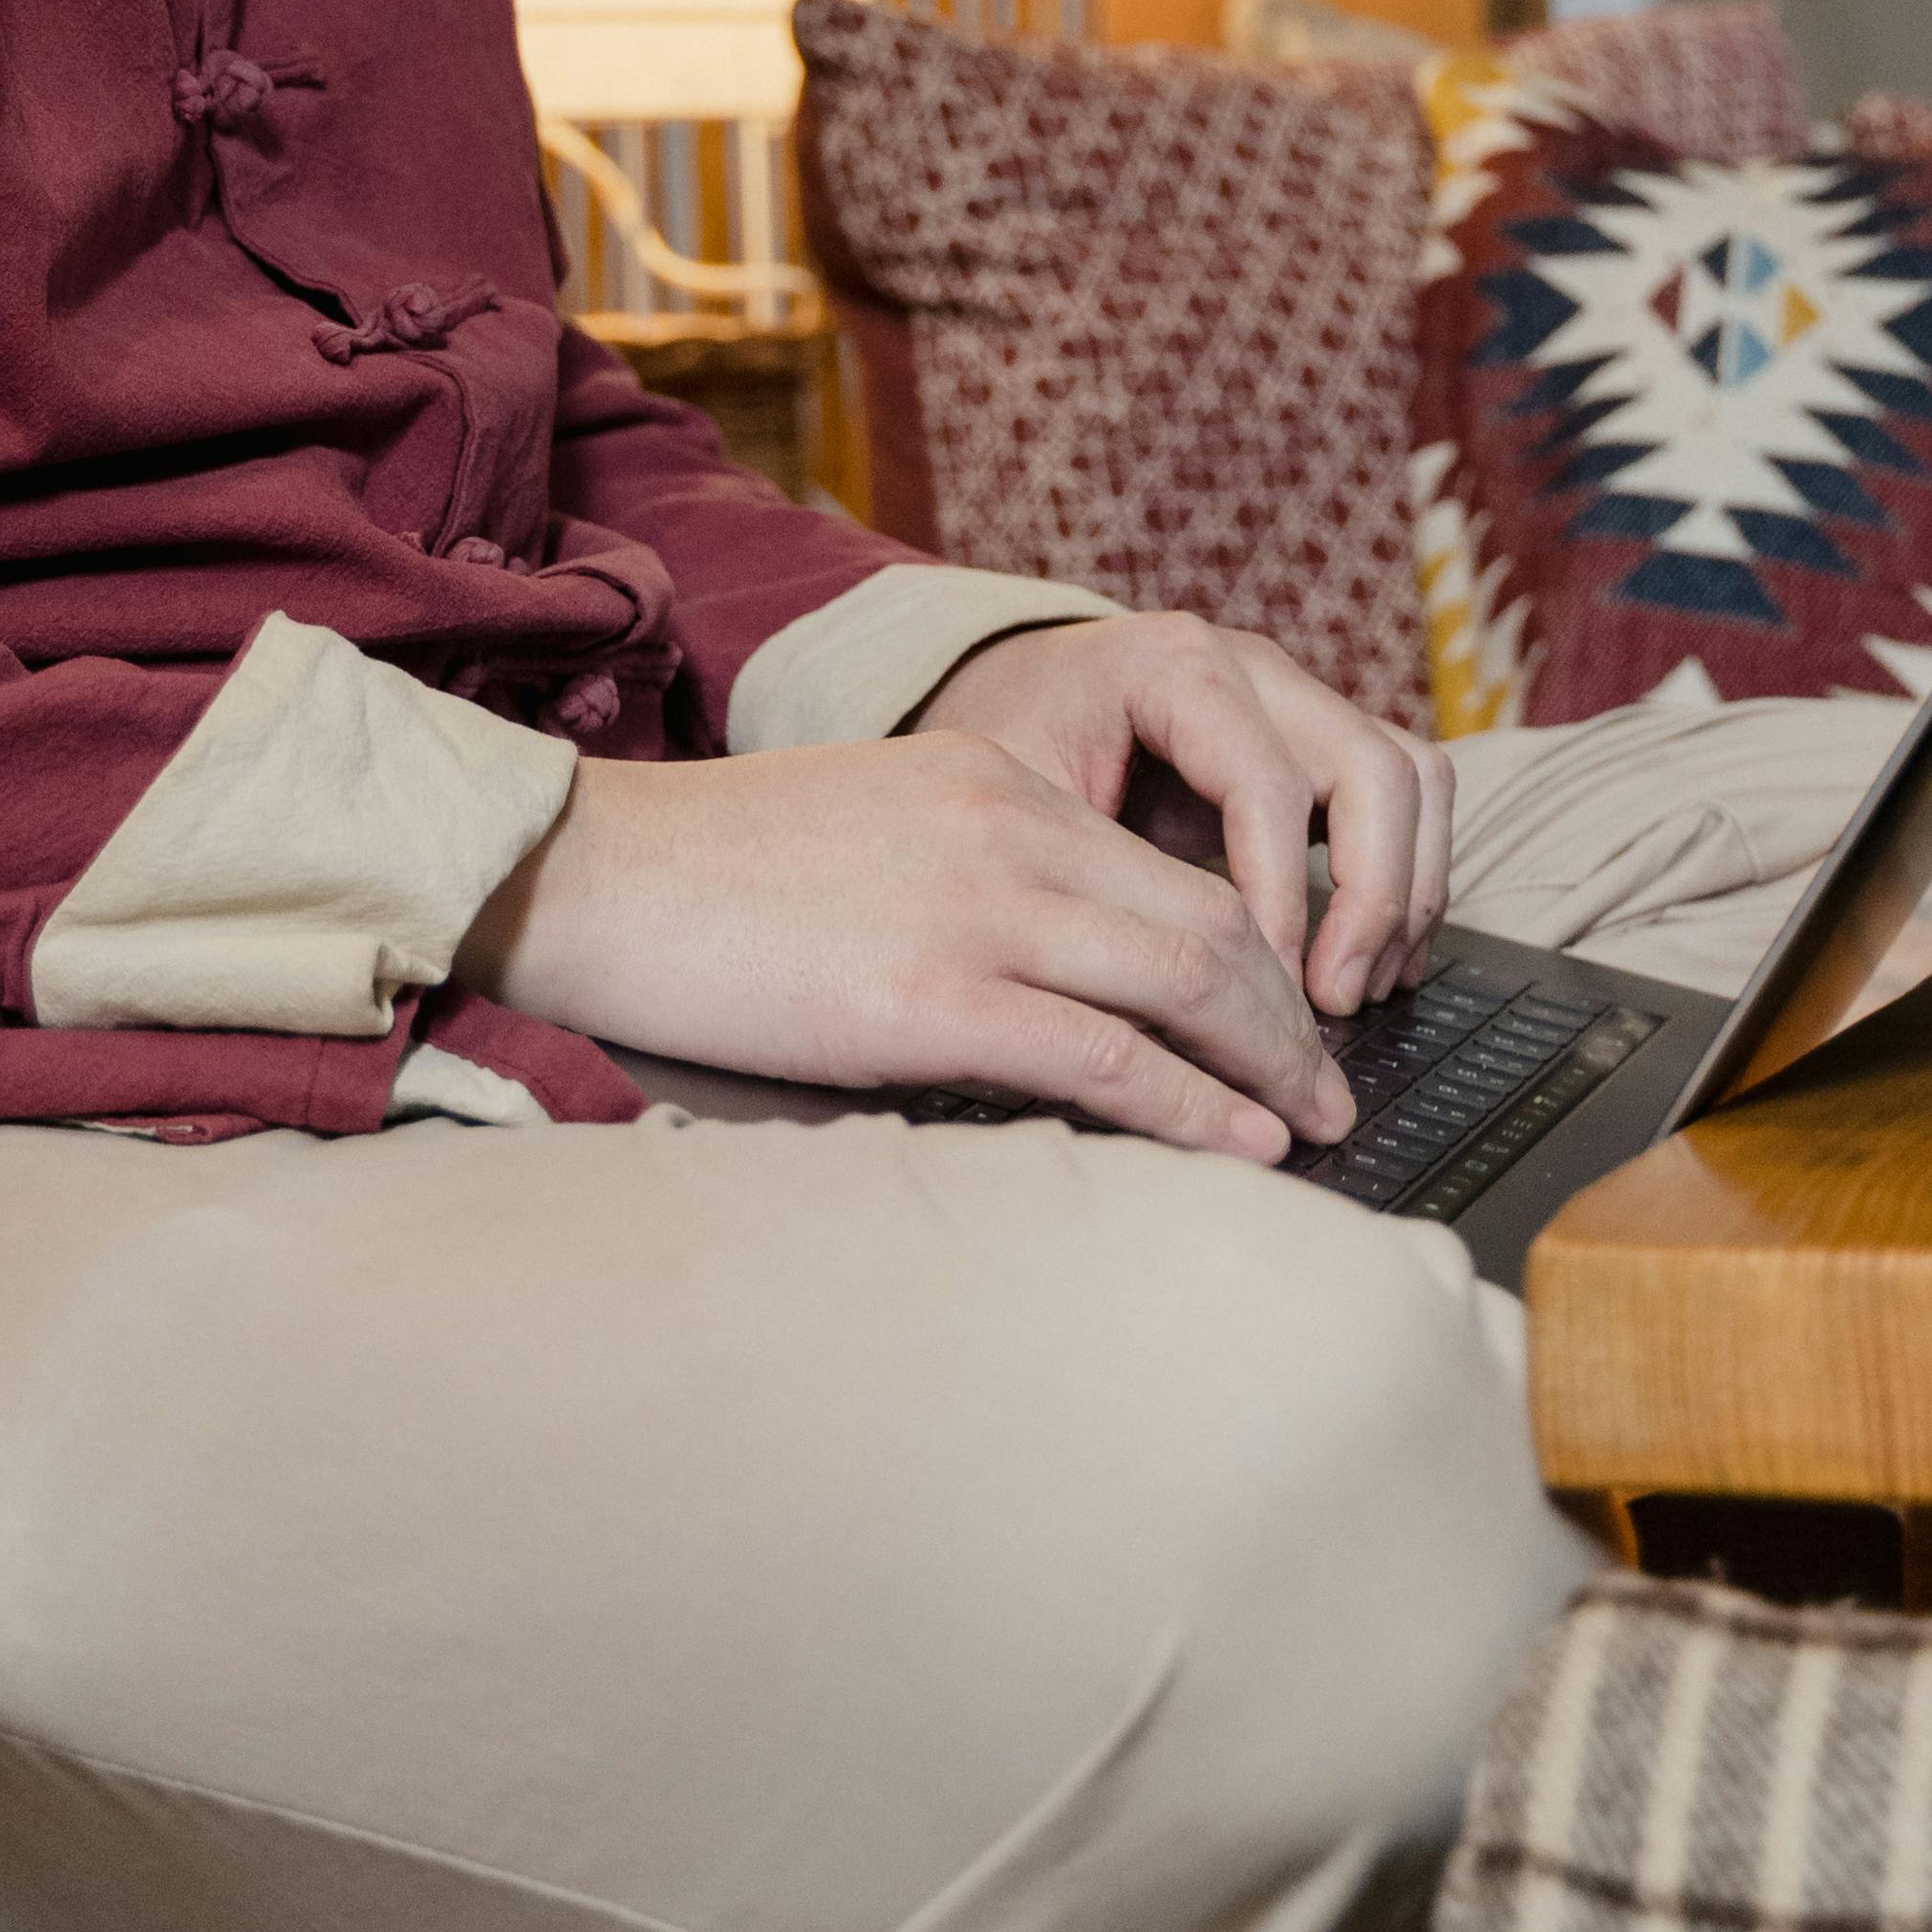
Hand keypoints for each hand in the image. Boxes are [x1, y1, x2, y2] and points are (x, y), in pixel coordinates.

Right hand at [452, 732, 1353, 1165]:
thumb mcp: (875, 840)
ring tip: (1314, 1127)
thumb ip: (976, 884)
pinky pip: (1107, 1056)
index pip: (1174, 869)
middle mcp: (1008, 829)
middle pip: (1210, 921)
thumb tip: (1058, 990)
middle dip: (1290, 1017)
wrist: (598, 874)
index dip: (1258, 953)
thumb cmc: (715, 877)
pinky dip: (1197, 1107)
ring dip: (1270, 1065)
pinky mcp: (929, 996)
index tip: (1290, 1023)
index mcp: (995, 784)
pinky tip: (1243, 1147)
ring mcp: (975, 911)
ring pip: (1185, 980)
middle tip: (1332, 1089)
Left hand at [915, 613, 1451, 1020]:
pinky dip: (1407, 876)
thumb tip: (1148, 1021)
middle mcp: (1252, 668)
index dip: (1282, 902)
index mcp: (1172, 666)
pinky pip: (1405, 795)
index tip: (1273, 996)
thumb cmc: (999, 758)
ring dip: (1406, 891)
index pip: (1266, 784)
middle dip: (1372, 898)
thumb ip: (1086, 890)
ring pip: (1414, 776)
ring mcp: (1295, 698)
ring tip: (1359, 992)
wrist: (996, 702)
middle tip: (1331, 1004)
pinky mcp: (1316, 742)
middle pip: (1374, 768)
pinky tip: (1371, 962)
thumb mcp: (1016, 815)